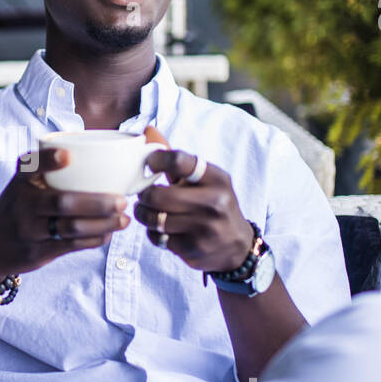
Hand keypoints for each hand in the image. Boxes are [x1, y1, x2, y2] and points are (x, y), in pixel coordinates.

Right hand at [0, 148, 129, 281]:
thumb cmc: (17, 209)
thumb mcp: (22, 185)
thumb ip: (47, 169)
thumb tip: (99, 157)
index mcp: (21, 181)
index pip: (31, 166)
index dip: (48, 160)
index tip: (67, 156)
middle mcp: (23, 204)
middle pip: (62, 202)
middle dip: (96, 202)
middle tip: (121, 200)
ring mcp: (30, 230)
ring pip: (71, 227)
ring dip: (102, 224)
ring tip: (124, 219)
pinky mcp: (38, 251)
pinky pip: (71, 246)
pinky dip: (93, 240)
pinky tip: (108, 234)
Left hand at [132, 126, 254, 272]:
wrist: (237, 246)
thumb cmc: (214, 205)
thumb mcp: (206, 181)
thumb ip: (177, 162)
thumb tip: (148, 132)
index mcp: (217, 179)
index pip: (180, 161)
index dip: (157, 160)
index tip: (149, 164)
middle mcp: (214, 202)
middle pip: (159, 195)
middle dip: (145, 195)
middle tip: (143, 195)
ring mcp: (204, 228)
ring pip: (155, 218)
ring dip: (144, 214)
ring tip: (146, 211)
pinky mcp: (194, 249)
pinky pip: (158, 237)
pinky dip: (153, 232)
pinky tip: (159, 229)